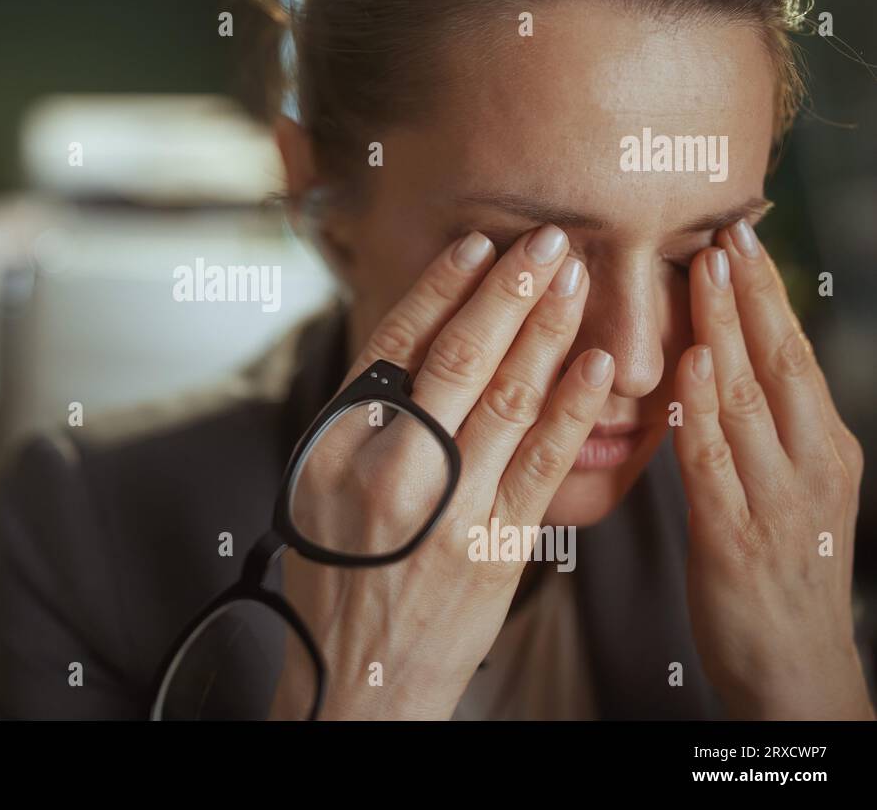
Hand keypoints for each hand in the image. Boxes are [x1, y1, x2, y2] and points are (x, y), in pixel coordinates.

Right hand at [270, 225, 614, 718]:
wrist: (359, 675)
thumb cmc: (338, 572)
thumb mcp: (316, 485)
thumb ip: (360, 417)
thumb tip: (411, 337)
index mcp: (337, 444)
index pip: (395, 344)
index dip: (441, 287)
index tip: (477, 244)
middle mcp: (389, 468)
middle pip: (457, 357)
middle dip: (508, 290)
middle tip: (546, 240)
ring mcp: (447, 508)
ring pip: (507, 398)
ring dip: (548, 330)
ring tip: (575, 278)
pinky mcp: (497, 546)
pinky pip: (544, 463)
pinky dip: (575, 407)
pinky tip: (599, 362)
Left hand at [674, 218, 872, 719]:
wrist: (795, 668)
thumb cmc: (781, 572)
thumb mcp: (790, 489)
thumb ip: (764, 429)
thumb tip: (723, 361)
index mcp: (825, 448)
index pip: (794, 354)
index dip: (768, 295)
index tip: (741, 240)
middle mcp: (811, 463)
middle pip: (777, 362)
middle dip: (749, 294)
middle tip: (722, 234)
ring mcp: (778, 498)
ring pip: (747, 397)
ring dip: (723, 330)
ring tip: (703, 272)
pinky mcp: (735, 535)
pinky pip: (713, 459)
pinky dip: (700, 409)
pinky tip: (687, 366)